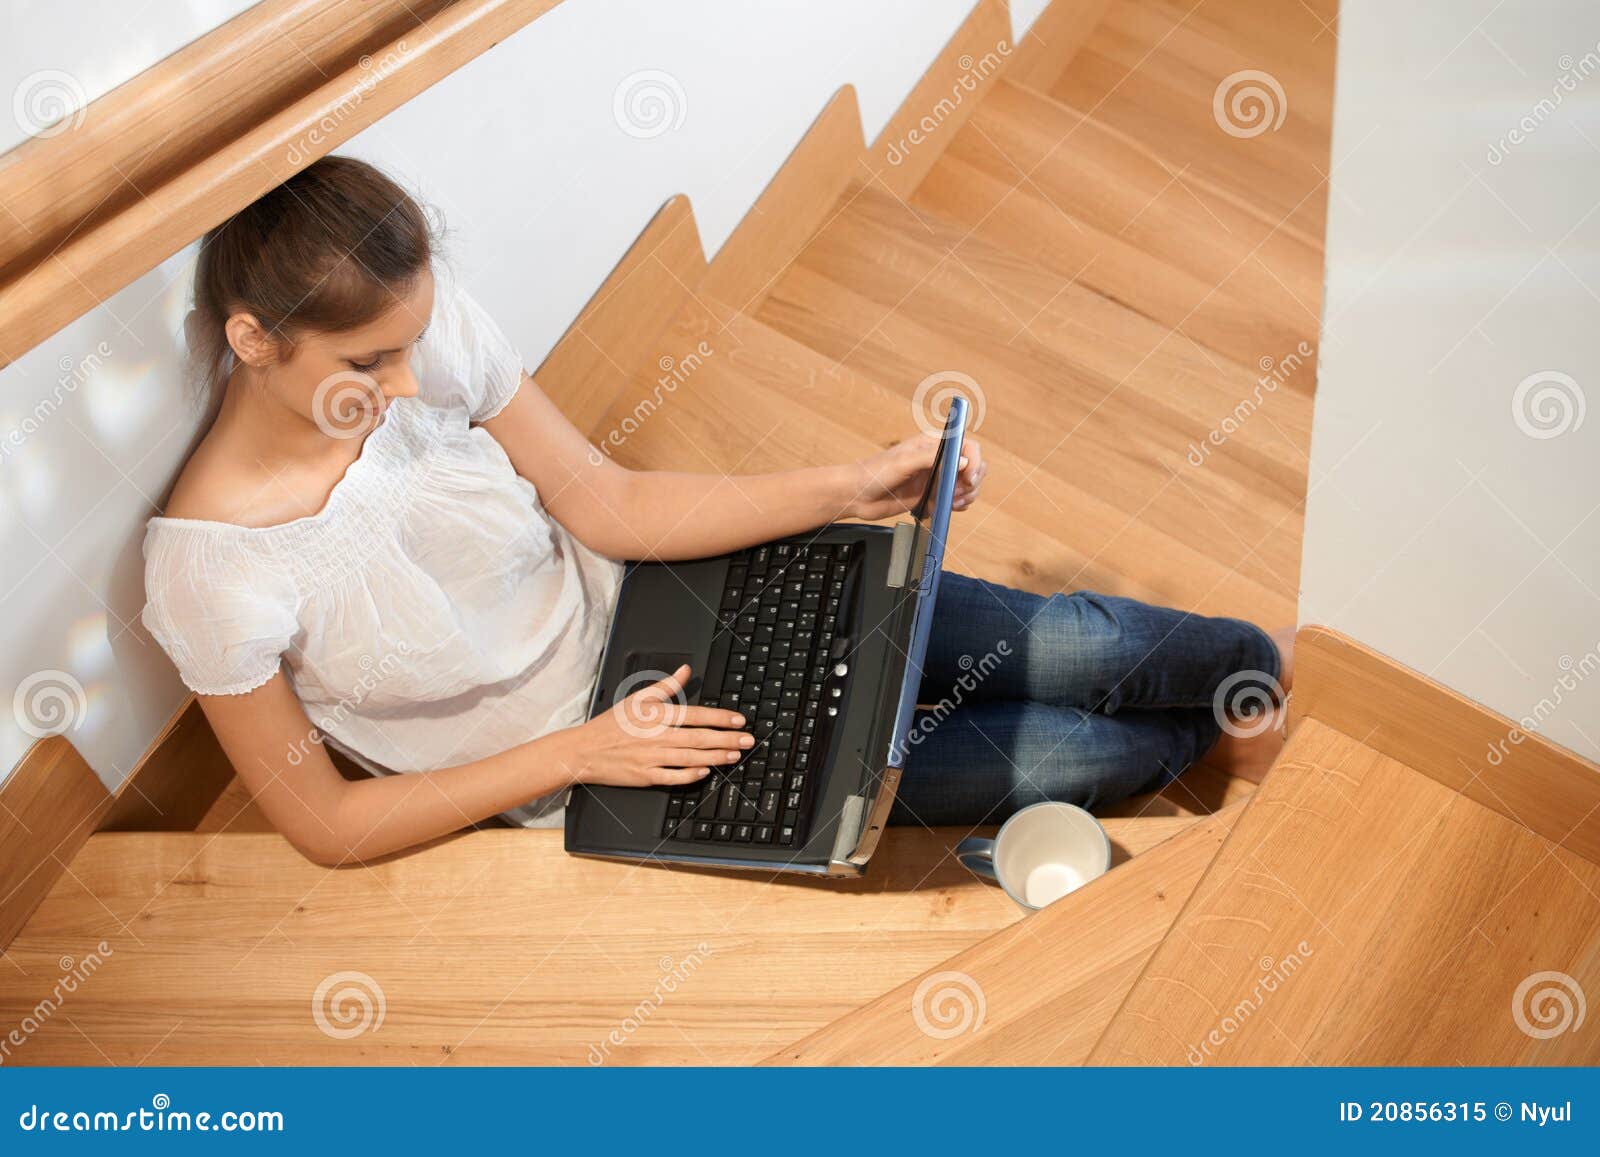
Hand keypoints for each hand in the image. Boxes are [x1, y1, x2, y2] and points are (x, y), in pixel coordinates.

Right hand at [555, 665, 751, 787]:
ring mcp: (652, 758)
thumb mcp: (637, 698)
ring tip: (735, 755)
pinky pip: (674, 777)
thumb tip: (685, 670)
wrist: (584, 750)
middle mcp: (656, 736)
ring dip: (716, 757)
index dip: (721, 718)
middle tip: (748, 741)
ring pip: (692, 758)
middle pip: (699, 738)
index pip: (696, 715)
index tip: (739, 721)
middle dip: (727, 739)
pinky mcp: (646, 776)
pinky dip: (692, 775)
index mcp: (656, 715)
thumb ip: (665, 686)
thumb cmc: (611, 725)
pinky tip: (706, 771)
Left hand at [846, 432, 985, 520]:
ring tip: (952, 502)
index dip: (974, 460)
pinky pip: (954, 500)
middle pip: (972, 466)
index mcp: (932, 444)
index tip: (969, 477)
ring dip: (967, 495)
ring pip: (966, 485)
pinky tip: (945, 507)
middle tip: (959, 494)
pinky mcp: (932, 496)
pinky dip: (956, 506)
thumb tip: (962, 460)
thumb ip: (931, 458)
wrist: (858, 496)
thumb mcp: (902, 462)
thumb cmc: (874, 473)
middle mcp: (937, 460)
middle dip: (972, 481)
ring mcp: (936, 479)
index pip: (966, 445)